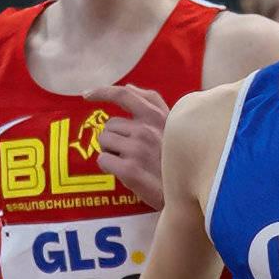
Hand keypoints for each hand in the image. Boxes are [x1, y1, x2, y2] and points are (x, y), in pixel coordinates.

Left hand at [89, 82, 168, 210]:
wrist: (192, 192)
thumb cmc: (178, 159)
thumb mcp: (173, 126)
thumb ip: (153, 104)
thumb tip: (128, 87)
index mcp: (157, 118)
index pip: (124, 95)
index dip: (102, 92)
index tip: (86, 94)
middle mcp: (146, 130)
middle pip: (109, 125)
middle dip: (113, 138)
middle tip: (129, 153)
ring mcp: (137, 150)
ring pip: (104, 142)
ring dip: (110, 152)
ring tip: (129, 162)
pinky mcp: (130, 170)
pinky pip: (103, 160)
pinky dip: (108, 167)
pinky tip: (125, 173)